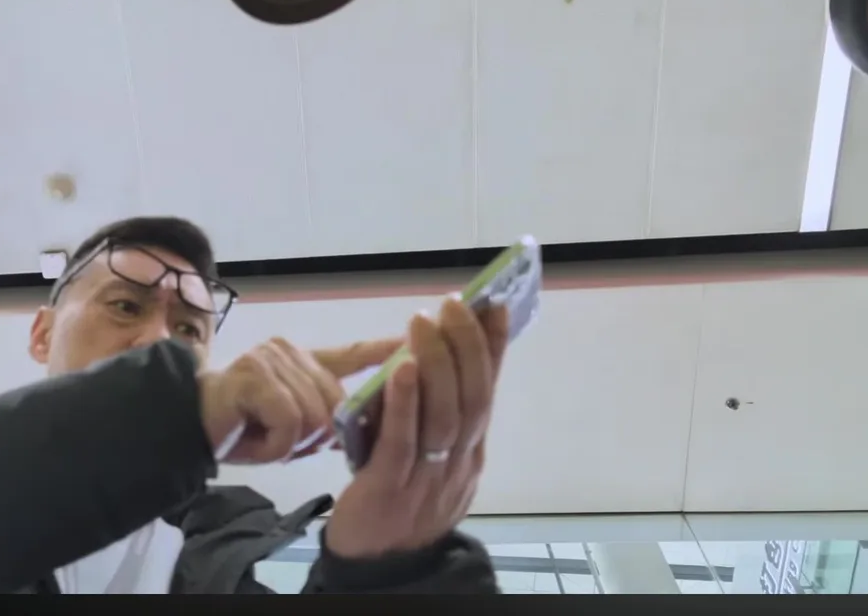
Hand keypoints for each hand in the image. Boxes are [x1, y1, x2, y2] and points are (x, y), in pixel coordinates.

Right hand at [199, 337, 402, 464]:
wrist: (188, 427)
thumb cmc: (242, 428)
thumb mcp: (293, 423)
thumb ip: (329, 415)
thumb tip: (373, 421)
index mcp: (305, 359)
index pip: (353, 353)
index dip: (386, 351)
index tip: (417, 341)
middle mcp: (291, 351)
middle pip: (335, 405)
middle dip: (314, 438)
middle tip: (280, 442)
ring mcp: (271, 359)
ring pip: (315, 417)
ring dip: (291, 444)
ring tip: (264, 440)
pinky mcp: (255, 376)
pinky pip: (291, 423)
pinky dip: (276, 445)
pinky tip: (255, 440)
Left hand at [325, 298, 508, 558]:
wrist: (375, 564)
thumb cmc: (397, 499)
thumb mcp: (427, 455)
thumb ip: (432, 415)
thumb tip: (429, 356)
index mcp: (470, 453)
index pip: (487, 392)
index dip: (492, 348)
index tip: (491, 304)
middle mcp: (459, 464)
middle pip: (472, 399)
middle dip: (466, 346)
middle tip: (452, 304)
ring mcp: (428, 480)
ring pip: (444, 417)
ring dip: (436, 364)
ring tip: (422, 323)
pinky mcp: (390, 491)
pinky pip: (403, 443)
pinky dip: (404, 403)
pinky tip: (400, 369)